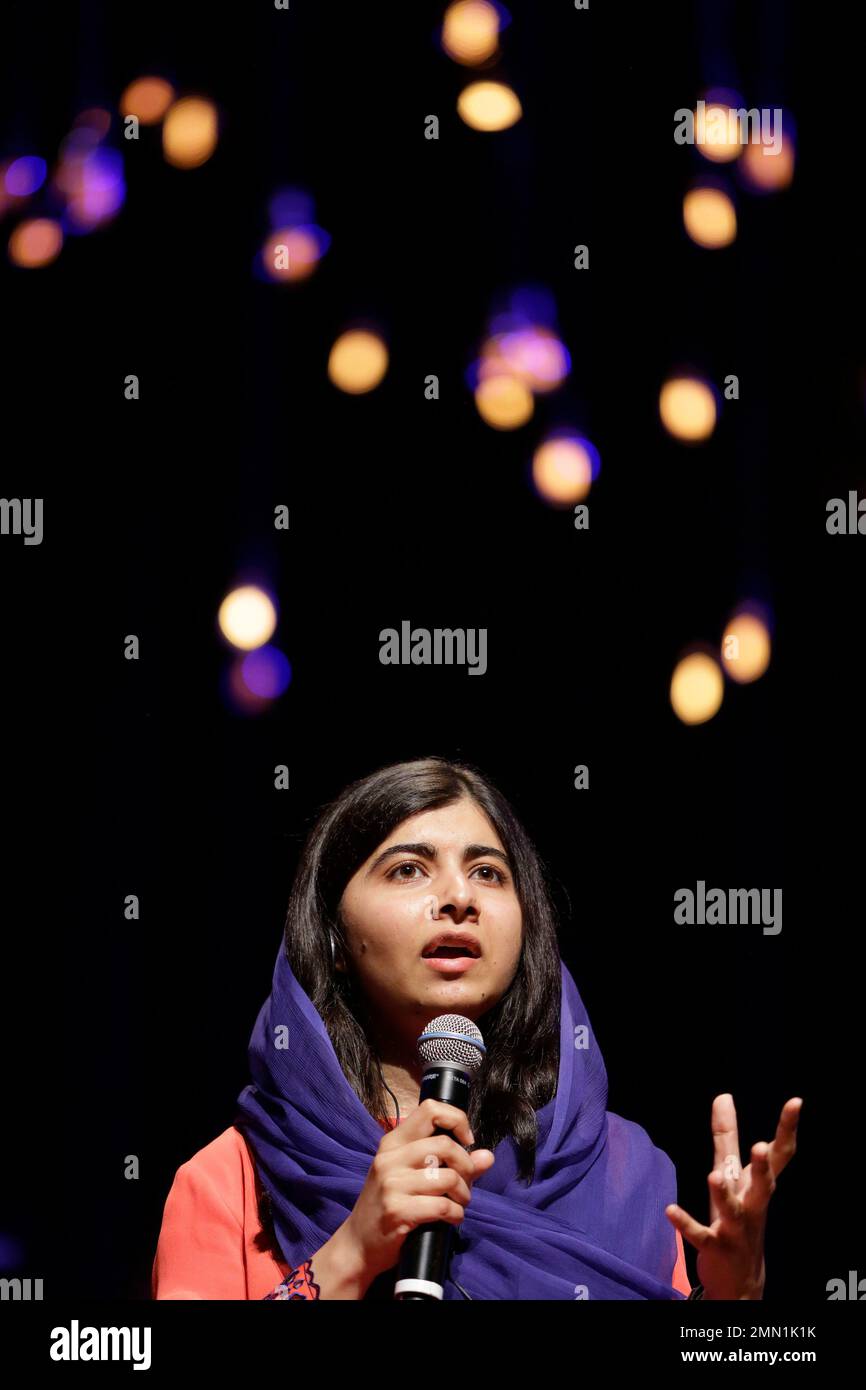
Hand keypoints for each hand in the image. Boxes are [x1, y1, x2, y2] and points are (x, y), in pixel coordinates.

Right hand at [341, 1097, 494, 1285]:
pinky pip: (442, 1206)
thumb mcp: (411, 1177)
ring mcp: (392, 1184)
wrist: (358, 1244)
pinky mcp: (397, 1210)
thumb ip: (450, 1164)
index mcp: (393, 1142)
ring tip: (459, 1203)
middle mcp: (390, 1158)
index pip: (430, 1110)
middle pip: (445, 1145)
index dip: (456, 1120)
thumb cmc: (388, 1206)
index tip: (466, 1140)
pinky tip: (452, 1219)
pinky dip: (456, 1214)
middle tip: (465, 1183)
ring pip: (448, 1177)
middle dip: (466, 1166)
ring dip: (464, 1194)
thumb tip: (487, 1156)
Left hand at [665, 1093, 801, 1299]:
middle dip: (762, 1168)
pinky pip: (702, 1237)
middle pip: (764, 1186)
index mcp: (757, 1185)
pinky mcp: (716, 1249)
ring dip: (725, 1196)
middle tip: (760, 1146)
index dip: (787, 1128)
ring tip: (713, 1176)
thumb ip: (726, 1137)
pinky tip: (670, 1210)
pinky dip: (687, 1224)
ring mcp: (736, 1229)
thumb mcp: (732, 1175)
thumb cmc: (739, 1216)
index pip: (778, 1155)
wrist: (740, 1279)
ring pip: (734, 1212)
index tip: (795, 1101)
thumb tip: (723, 1095)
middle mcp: (753, 1206)